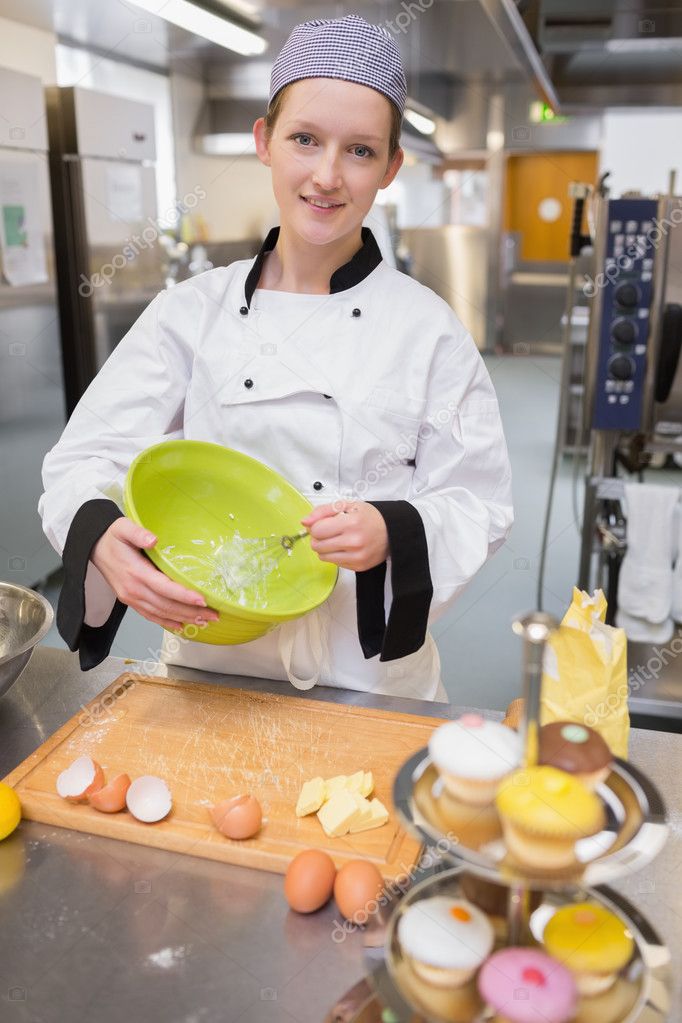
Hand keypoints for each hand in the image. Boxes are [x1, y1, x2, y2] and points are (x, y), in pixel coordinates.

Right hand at [90, 517, 219, 630]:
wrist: (94, 548)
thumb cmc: (113, 537)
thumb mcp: (123, 528)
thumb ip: (138, 533)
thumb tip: (153, 540)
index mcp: (136, 572)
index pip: (164, 587)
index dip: (184, 596)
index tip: (202, 600)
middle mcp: (134, 589)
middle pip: (166, 605)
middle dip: (191, 612)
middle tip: (213, 615)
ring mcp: (131, 598)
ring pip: (161, 613)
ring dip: (183, 619)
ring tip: (204, 622)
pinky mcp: (130, 601)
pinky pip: (150, 616)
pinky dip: (167, 622)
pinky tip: (181, 625)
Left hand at [301, 501, 387, 571]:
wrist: (393, 531)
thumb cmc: (369, 517)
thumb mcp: (347, 505)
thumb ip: (323, 511)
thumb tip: (304, 522)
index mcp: (350, 523)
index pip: (317, 530)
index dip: (316, 526)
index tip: (324, 524)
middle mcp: (354, 542)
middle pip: (317, 545)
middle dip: (319, 538)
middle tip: (329, 532)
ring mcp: (357, 556)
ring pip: (323, 557)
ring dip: (326, 548)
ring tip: (337, 540)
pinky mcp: (359, 566)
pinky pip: (335, 564)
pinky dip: (336, 555)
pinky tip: (346, 547)